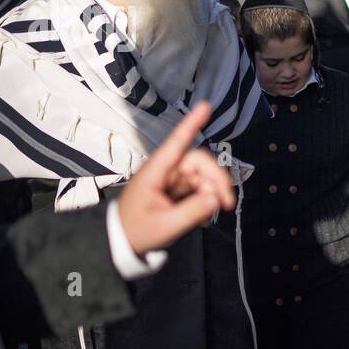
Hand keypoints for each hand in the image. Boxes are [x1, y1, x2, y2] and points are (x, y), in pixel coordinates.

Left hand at [118, 102, 236, 256]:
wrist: (122, 243)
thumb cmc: (136, 231)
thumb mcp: (164, 226)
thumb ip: (191, 212)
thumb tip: (215, 198)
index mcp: (155, 172)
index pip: (176, 143)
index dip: (192, 124)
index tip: (206, 106)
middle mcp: (166, 171)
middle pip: (199, 162)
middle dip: (216, 178)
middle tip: (227, 203)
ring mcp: (172, 180)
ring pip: (203, 175)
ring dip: (214, 191)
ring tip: (213, 213)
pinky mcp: (177, 191)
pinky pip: (200, 188)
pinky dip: (207, 199)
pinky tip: (205, 217)